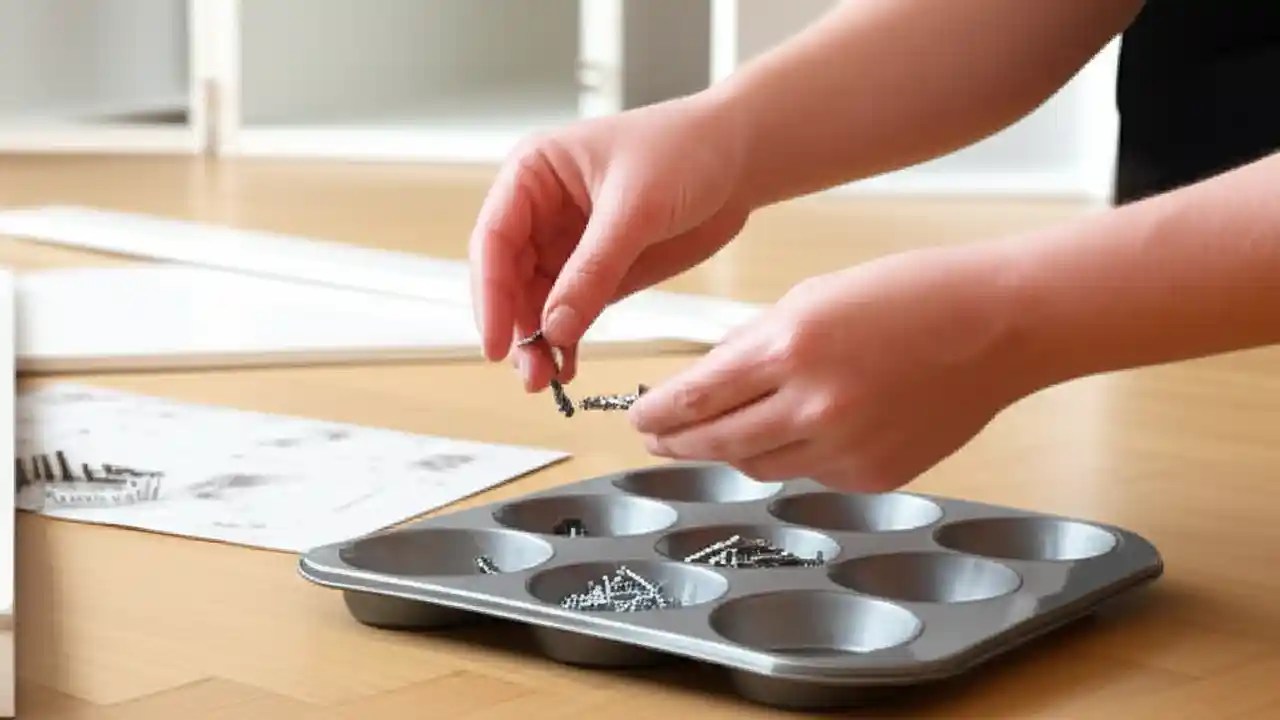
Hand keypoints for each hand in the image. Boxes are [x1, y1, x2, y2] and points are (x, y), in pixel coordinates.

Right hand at [469, 91, 749, 390]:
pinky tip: (567, 368)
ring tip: (547, 380)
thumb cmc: (687, 148)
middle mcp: (541, 210)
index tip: (496, 341)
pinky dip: (567, 341)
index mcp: (534, 174)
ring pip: (536, 302)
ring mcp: (568, 244)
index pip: (494, 239)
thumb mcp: (637, 208)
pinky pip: (571, 312)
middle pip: (508, 278)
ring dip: (538, 342)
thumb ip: (593, 270)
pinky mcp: (599, 270)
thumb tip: (555, 327)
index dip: (489, 294)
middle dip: (515, 327)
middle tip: (530, 373)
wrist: (741, 156)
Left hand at [628, 246, 1032, 491]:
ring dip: (730, 451)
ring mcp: (846, 449)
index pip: (696, 398)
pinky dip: (794, 455)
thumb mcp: (813, 297)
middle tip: (657, 438)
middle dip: (677, 442)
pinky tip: (800, 429)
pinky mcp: (874, 476)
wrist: (997, 325)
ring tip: (714, 436)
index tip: (639, 417)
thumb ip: (755, 344)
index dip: (658, 413)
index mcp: (791, 348)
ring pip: (759, 466)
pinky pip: (810, 473)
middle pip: (717, 444)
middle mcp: (814, 406)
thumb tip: (710, 382)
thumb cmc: (912, 294)